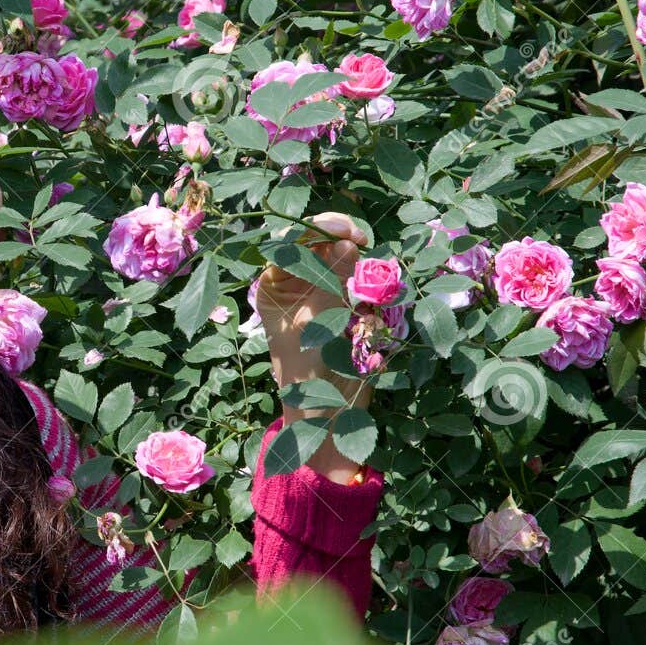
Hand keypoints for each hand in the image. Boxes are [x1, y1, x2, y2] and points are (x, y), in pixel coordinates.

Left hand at [253, 213, 373, 483]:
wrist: (327, 417)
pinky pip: (366, 294)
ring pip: (351, 267)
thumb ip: (330, 277)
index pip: (293, 240)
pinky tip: (364, 334)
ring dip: (362, 283)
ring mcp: (325, 298)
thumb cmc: (308, 370)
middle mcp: (297, 285)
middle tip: (367, 249)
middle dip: (348, 251)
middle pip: (326, 246)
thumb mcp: (314, 320)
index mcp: (274, 283)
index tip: (350, 230)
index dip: (321, 227)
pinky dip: (371, 308)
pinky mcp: (350, 313)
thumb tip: (348, 241)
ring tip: (360, 313)